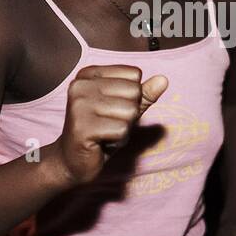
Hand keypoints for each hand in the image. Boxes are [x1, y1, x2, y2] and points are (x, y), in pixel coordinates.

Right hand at [53, 65, 168, 186]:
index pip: (134, 75)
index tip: (110, 110)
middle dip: (128, 114)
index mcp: (89, 74)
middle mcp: (81, 85)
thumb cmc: (101, 132)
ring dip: (124, 128)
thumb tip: (163, 80)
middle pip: (134, 92)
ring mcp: (79, 105)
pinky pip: (122, 130)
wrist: (72, 160)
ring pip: (130, 111)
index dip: (131, 97)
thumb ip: (143, 94)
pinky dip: (118, 140)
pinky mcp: (82, 127)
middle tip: (108, 124)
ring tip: (105, 133)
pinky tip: (102, 142)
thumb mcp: (125, 109)